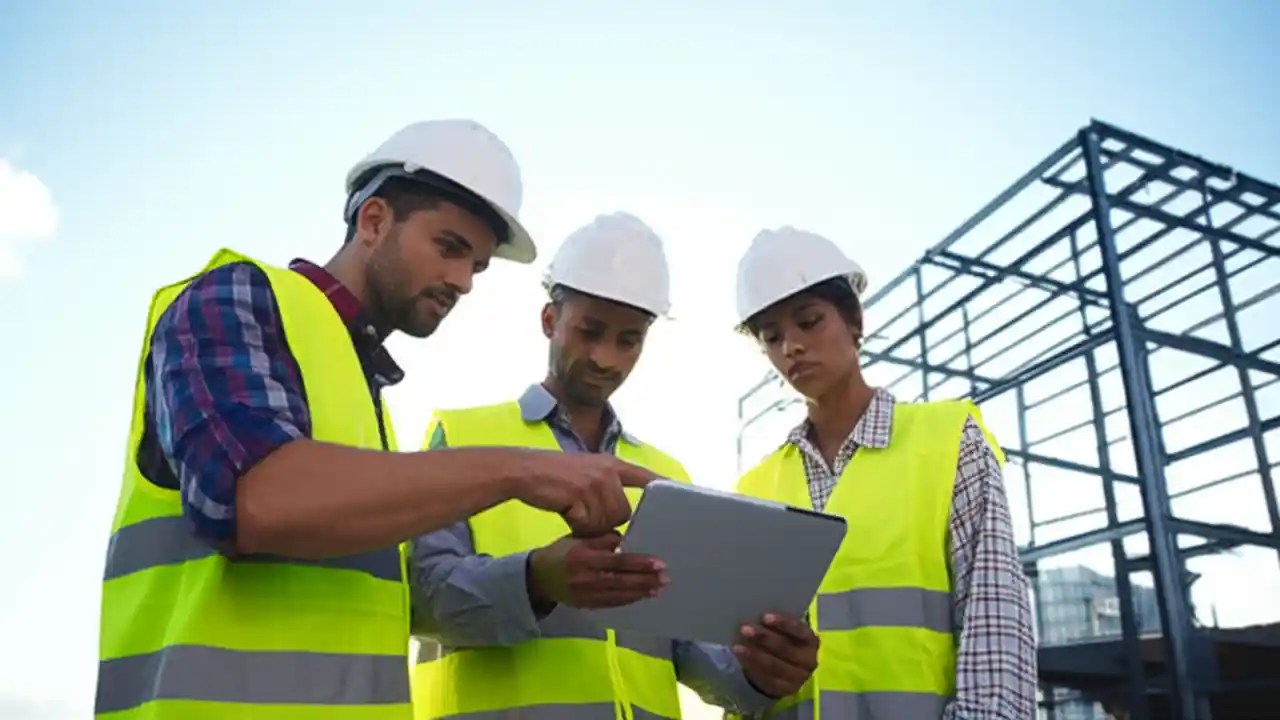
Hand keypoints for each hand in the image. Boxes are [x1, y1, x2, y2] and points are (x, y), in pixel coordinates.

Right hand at [514, 452, 657, 534]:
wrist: (524, 470)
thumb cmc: (552, 474)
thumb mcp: (585, 471)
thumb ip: (606, 486)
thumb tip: (619, 514)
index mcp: (611, 464)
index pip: (643, 475)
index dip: (661, 484)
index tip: (679, 489)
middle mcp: (608, 472)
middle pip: (623, 512)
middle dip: (605, 520)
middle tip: (582, 511)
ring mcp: (595, 482)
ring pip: (607, 522)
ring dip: (590, 525)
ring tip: (572, 510)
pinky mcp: (582, 495)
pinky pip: (589, 525)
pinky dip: (578, 526)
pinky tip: (566, 511)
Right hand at [528, 533, 668, 608]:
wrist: (538, 578)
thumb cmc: (561, 553)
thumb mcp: (577, 539)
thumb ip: (601, 540)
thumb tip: (625, 541)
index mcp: (585, 558)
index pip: (618, 562)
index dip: (639, 564)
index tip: (658, 563)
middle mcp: (587, 578)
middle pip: (622, 581)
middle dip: (645, 580)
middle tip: (665, 578)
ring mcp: (587, 594)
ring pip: (619, 595)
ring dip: (641, 592)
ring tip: (659, 588)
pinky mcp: (587, 605)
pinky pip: (612, 604)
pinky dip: (628, 600)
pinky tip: (641, 596)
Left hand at [733, 613, 818, 698]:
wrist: (791, 670)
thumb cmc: (786, 641)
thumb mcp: (788, 632)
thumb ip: (777, 625)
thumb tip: (755, 615)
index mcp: (811, 640)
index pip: (799, 630)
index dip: (783, 623)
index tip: (764, 617)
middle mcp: (808, 660)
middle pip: (785, 648)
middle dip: (764, 638)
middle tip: (744, 629)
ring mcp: (798, 677)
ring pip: (775, 665)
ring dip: (754, 655)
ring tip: (737, 646)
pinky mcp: (785, 690)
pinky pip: (767, 679)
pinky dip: (753, 667)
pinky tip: (741, 658)